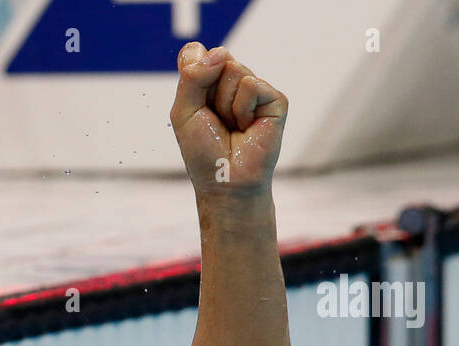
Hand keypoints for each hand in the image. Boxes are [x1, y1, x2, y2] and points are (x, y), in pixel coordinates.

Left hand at [169, 42, 286, 201]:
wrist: (226, 180)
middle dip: (209, 94)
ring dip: (225, 104)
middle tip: (216, 120)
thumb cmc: (203, 152)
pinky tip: (247, 127)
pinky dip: (243, 109)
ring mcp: (255, 90)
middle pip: (218, 59)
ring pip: (235, 70)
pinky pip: (252, 84)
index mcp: (209, 83)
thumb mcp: (183, 112)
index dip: (192, 73)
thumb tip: (220, 52)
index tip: (194, 104)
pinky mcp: (275, 99)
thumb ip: (192, 77)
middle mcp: (233, 82)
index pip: (197, 54)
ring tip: (232, 126)